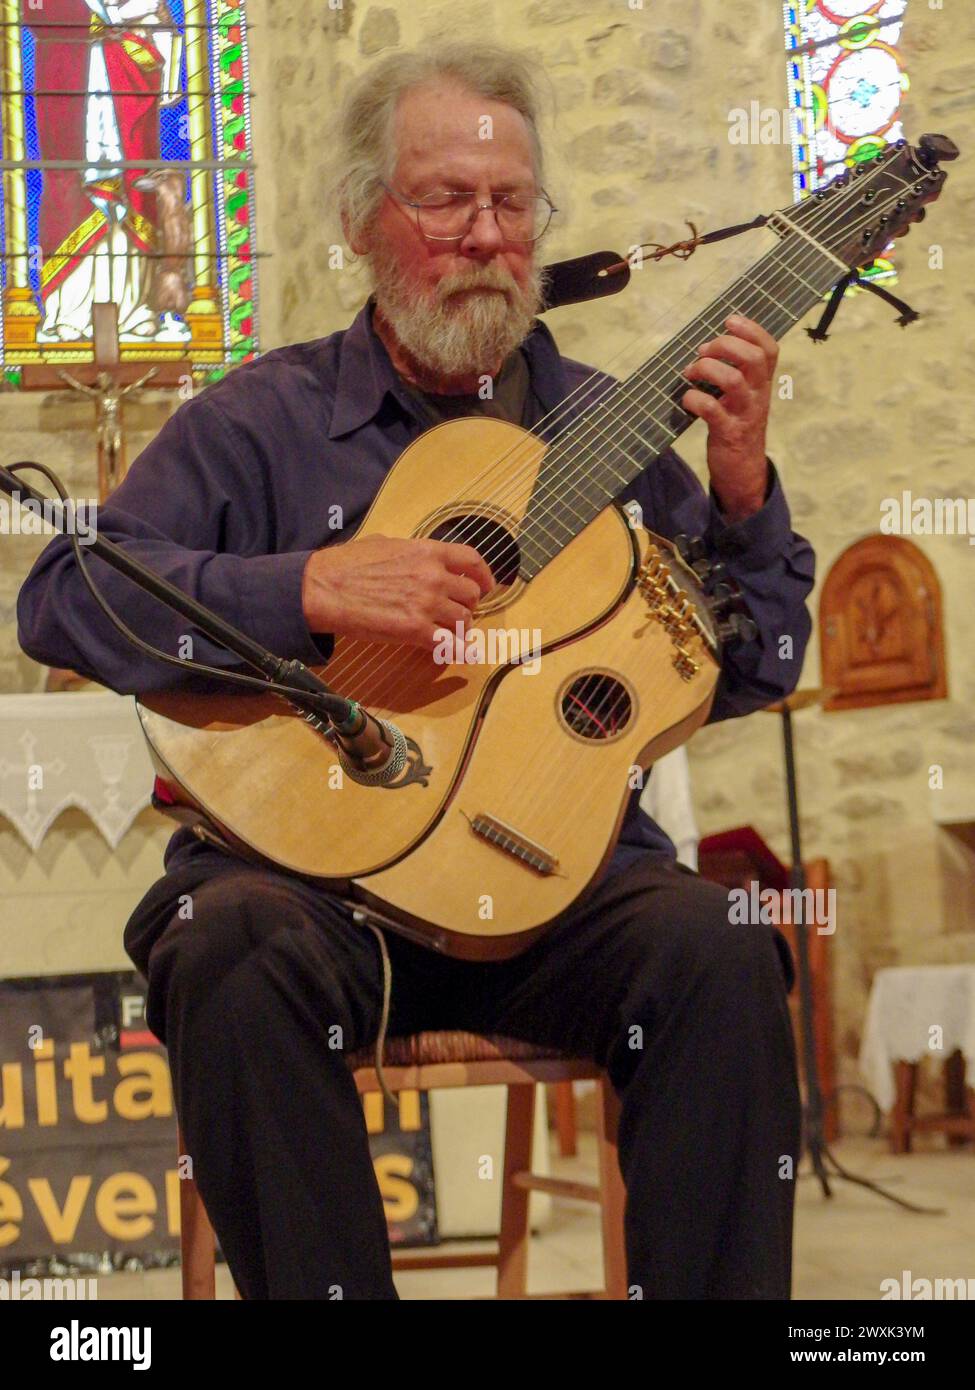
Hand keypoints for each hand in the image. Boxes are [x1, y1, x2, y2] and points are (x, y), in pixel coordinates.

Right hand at [301, 533, 494, 649]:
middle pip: (471, 596)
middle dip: (467, 606)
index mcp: (427, 551)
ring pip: (463, 622)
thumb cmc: (346, 564)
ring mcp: (426, 604)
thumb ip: (410, 552)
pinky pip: (449, 645)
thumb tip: (418, 559)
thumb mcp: (384, 543)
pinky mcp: (414, 630)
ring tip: (447, 632)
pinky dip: (456, 651)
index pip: (471, 560)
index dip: (484, 575)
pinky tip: (458, 654)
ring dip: (458, 629)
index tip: (486, 586)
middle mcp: (432, 576)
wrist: (323, 588)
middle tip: (456, 613)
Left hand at [681, 314, 776, 521]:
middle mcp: (758, 395)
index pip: (769, 349)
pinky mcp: (728, 433)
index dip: (752, 329)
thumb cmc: (736, 425)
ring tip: (691, 373)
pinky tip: (687, 399)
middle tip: (703, 351)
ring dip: (707, 369)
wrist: (743, 469)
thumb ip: (736, 372)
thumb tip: (709, 345)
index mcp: (762, 383)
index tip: (728, 320)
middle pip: (753, 358)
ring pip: (733, 380)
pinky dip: (694, 399)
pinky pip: (711, 410)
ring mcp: (744, 414)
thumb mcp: (744, 397)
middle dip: (725, 345)